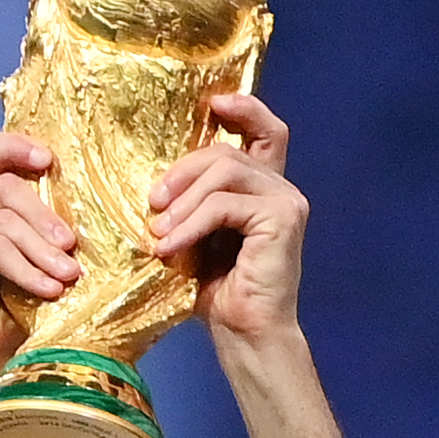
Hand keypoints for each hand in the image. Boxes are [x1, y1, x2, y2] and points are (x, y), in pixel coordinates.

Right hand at [0, 133, 77, 375]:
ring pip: (5, 221)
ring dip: (42, 249)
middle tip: (73, 245)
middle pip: (7, 187)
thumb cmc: (27, 312)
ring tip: (68, 275)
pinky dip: (26, 269)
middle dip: (45, 215)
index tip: (48, 160)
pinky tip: (48, 288)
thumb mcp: (48, 262)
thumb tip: (108, 209)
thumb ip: (58, 232)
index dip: (15, 146)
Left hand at [149, 93, 303, 345]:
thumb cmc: (218, 291)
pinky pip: (225, 204)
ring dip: (183, 201)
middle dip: (183, 171)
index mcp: (264, 188)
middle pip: (227, 151)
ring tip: (158, 232)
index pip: (266, 131)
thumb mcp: (197, 235)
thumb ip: (192, 202)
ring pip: (226, 171)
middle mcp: (281, 188)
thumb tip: (155, 181)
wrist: (244, 334)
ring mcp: (286, 201)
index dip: (243, 108)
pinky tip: (172, 246)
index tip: (212, 103)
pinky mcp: (282, 218)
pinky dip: (191, 223)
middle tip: (152, 202)